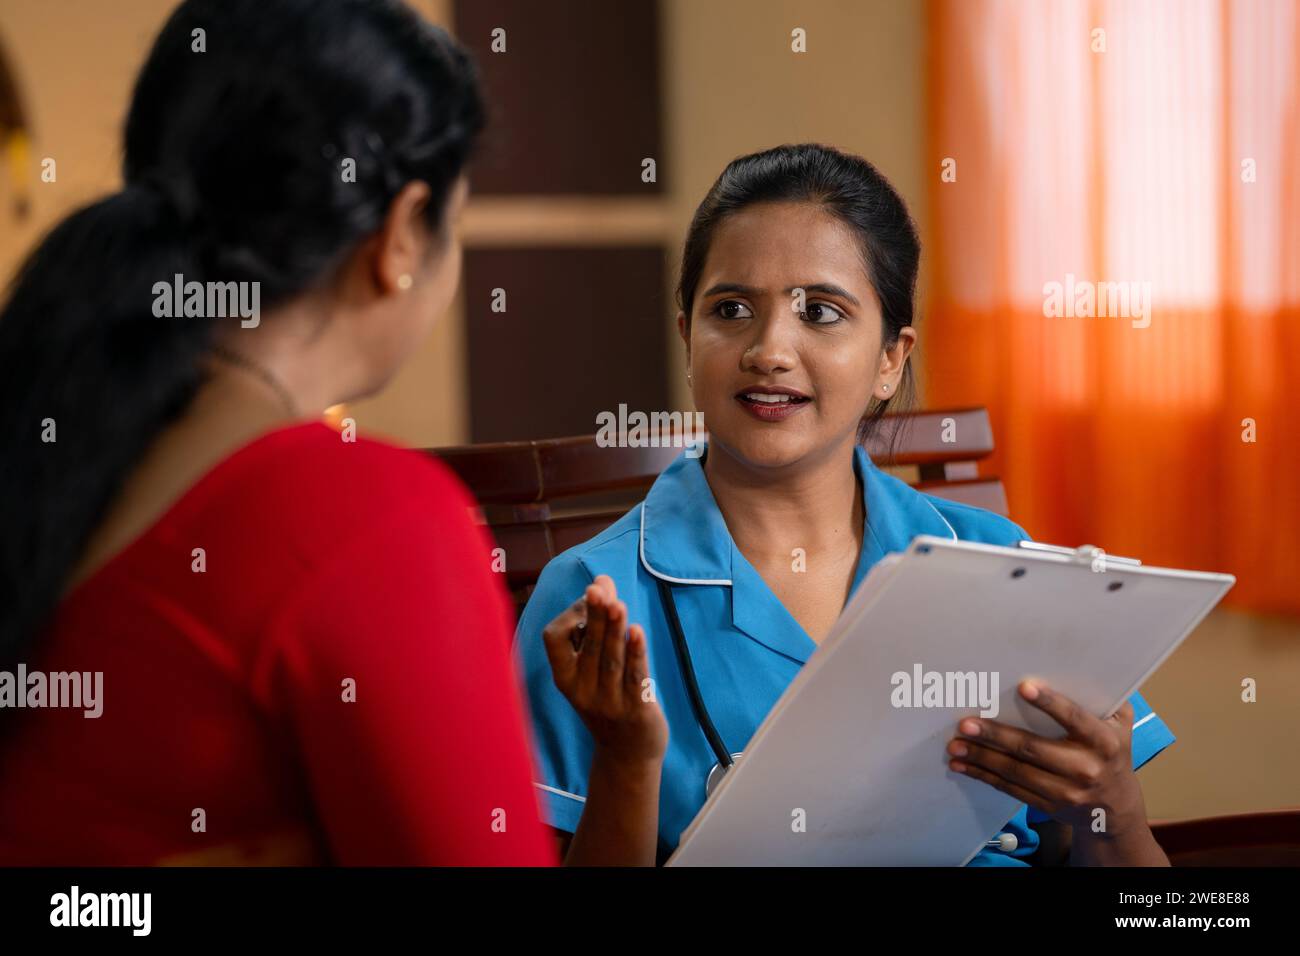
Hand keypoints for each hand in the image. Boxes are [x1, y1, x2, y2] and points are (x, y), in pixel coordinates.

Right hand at [541, 575, 667, 766]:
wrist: (628, 754)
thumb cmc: (610, 699)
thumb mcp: (593, 668)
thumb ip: (596, 626)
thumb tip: (603, 581)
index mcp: (565, 677)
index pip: (555, 639)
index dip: (572, 614)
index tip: (591, 598)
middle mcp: (581, 691)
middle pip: (587, 646)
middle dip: (594, 615)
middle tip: (598, 588)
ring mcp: (609, 703)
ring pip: (610, 659)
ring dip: (614, 629)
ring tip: (618, 603)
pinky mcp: (636, 710)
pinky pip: (635, 677)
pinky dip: (636, 653)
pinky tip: (637, 631)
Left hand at [946, 680, 1147, 837]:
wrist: (1116, 808)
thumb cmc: (1112, 751)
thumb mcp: (1120, 724)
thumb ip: (1103, 697)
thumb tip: (1081, 663)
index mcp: (1103, 741)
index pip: (1074, 718)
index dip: (1049, 703)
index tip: (1024, 687)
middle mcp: (1085, 768)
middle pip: (1033, 749)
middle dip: (996, 736)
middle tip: (966, 723)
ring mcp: (1066, 791)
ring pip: (1016, 772)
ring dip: (981, 757)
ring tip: (955, 744)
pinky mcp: (1049, 806)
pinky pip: (1011, 789)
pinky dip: (984, 776)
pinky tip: (962, 765)